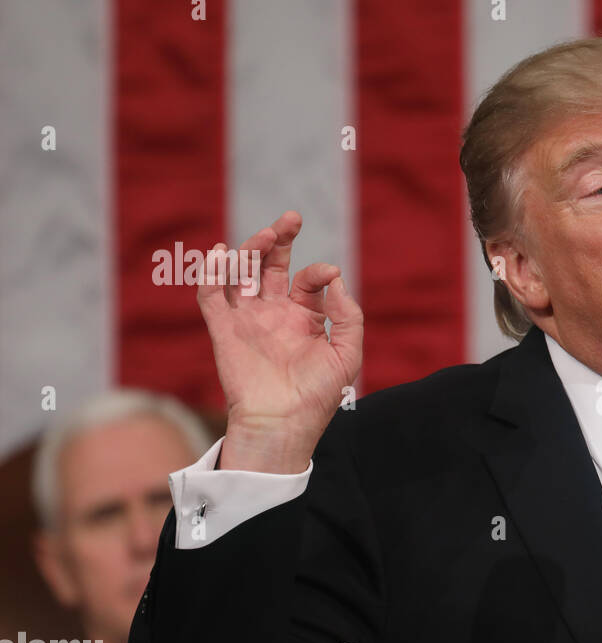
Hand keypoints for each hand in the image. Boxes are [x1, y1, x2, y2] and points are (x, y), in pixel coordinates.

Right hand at [197, 210, 362, 471]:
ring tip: (266, 234)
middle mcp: (274, 313)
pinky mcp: (223, 329)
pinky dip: (212, 272)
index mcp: (304, 318)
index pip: (308, 280)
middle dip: (279, 240)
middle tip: (291, 219)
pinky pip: (211, 295)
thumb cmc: (318, 395)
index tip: (328, 274)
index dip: (319, 272)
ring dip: (251, 249)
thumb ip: (348, 315)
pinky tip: (222, 253)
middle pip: (271, 265)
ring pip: (242, 272)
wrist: (284, 424)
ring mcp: (247, 319)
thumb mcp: (347, 354)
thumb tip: (334, 280)